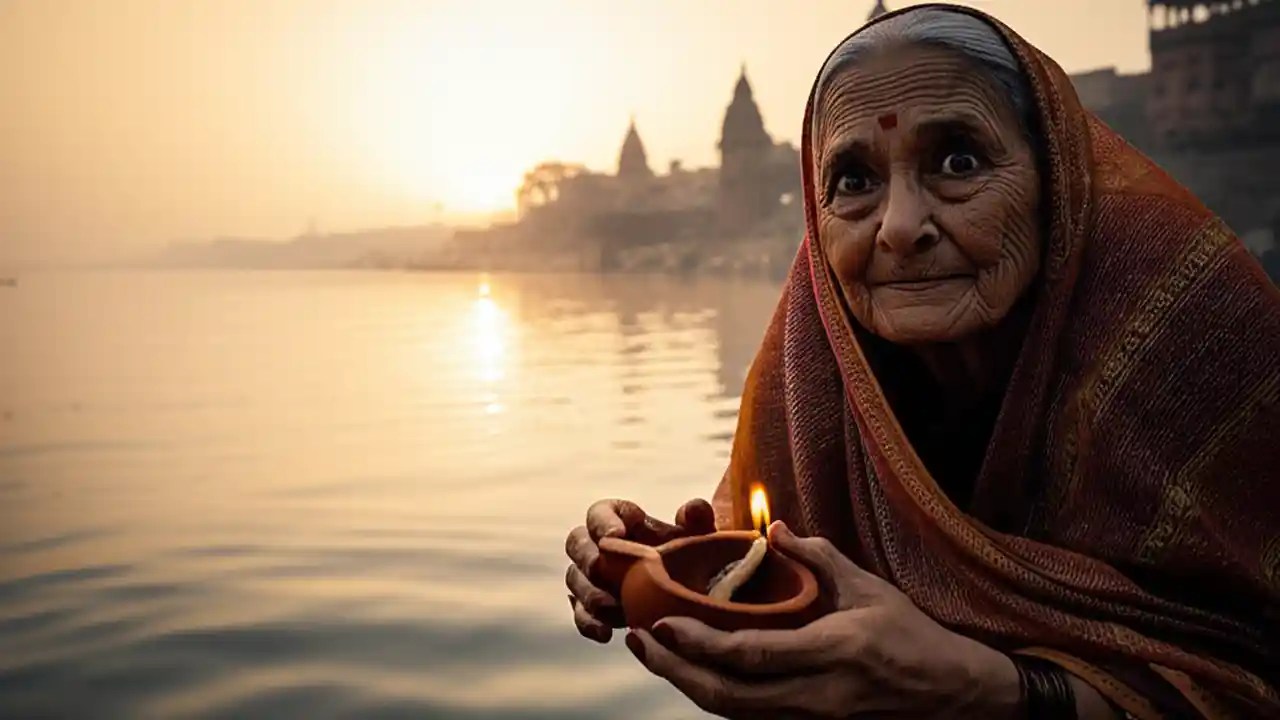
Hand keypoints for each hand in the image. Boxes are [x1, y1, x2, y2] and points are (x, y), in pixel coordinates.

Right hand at [565, 498, 716, 642]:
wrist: (689, 591)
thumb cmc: (690, 555)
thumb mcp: (699, 536)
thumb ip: (698, 518)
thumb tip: (693, 509)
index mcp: (621, 521)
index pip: (599, 512)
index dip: (602, 521)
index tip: (615, 534)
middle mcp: (600, 546)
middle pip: (577, 543)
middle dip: (586, 556)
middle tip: (598, 568)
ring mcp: (594, 578)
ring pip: (575, 579)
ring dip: (589, 593)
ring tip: (612, 607)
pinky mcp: (594, 609)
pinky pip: (581, 614)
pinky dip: (588, 623)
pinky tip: (605, 634)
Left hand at [624, 522, 1021, 719]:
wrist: (950, 694)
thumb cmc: (912, 635)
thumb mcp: (869, 588)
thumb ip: (817, 556)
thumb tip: (769, 528)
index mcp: (834, 651)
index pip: (751, 655)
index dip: (699, 644)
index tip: (660, 623)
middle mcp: (818, 693)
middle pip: (729, 696)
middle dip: (675, 671)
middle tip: (638, 642)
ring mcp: (812, 718)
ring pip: (733, 713)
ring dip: (686, 686)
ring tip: (652, 655)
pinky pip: (748, 716)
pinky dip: (713, 697)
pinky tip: (690, 672)